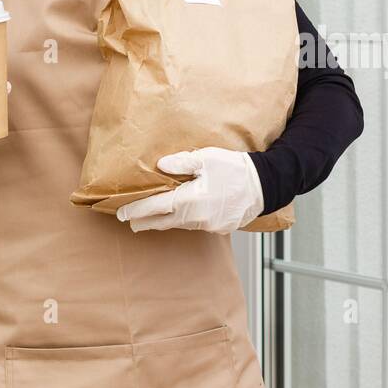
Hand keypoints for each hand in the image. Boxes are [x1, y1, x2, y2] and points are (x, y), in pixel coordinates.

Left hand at [117, 147, 264, 233]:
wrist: (266, 185)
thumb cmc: (236, 169)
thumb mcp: (207, 158)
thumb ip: (182, 162)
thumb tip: (160, 166)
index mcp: (190, 200)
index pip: (155, 207)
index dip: (136, 210)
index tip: (122, 213)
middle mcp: (197, 217)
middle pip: (163, 222)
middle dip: (145, 222)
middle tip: (130, 222)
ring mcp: (208, 225)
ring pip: (179, 224)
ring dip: (163, 221)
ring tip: (150, 218)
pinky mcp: (218, 228)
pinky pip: (194, 225)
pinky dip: (182, 220)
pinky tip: (177, 215)